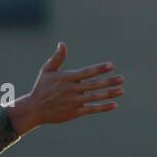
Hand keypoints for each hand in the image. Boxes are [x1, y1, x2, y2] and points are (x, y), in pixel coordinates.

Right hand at [9, 42, 123, 134]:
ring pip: (94, 97)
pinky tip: (114, 104)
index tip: (111, 65)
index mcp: (67, 78)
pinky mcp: (74, 112)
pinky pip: (91, 109)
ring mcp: (74, 101)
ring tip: (121, 91)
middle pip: (94, 85)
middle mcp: (72, 89)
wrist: (34, 109)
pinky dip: (102, 107)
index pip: (86, 72)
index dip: (99, 69)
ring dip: (109, 94)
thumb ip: (57, 58)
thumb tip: (62, 43)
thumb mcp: (47, 71)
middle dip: (109, 82)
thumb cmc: (41, 87)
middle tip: (122, 79)